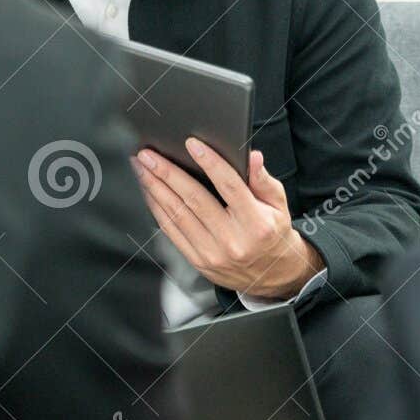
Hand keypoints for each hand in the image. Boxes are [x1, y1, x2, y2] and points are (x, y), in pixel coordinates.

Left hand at [131, 137, 324, 299]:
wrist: (272, 276)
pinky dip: (157, 209)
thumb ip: (263, 179)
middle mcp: (232, 239)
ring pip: (177, 215)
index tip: (191, 143)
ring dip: (155, 188)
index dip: (209, 162)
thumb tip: (252, 157)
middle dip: (167, 173)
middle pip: (194, 199)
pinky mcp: (197, 261)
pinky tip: (149, 192)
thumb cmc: (272, 232)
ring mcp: (212, 253)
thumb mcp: (278, 204)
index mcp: (255, 223)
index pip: (229, 186)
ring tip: (141, 168)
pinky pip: (171, 231)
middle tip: (148, 155)